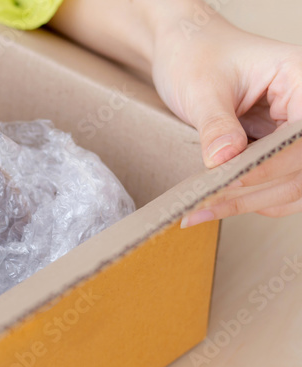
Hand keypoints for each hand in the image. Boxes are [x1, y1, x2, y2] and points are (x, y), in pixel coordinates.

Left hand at [50, 0, 301, 225]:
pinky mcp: (278, 149)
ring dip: (252, 201)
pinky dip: (249, 199)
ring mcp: (294, 131)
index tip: (231, 179)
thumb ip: (216, 124)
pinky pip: (277, 183)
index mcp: (301, 79)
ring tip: (203, 209)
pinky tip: (214, 204)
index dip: (272, 164)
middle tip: (209, 201)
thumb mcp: (202, 87)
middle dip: (257, 189)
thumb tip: (225, 161)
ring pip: (294, 183)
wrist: (184, 51)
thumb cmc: (196, 56)